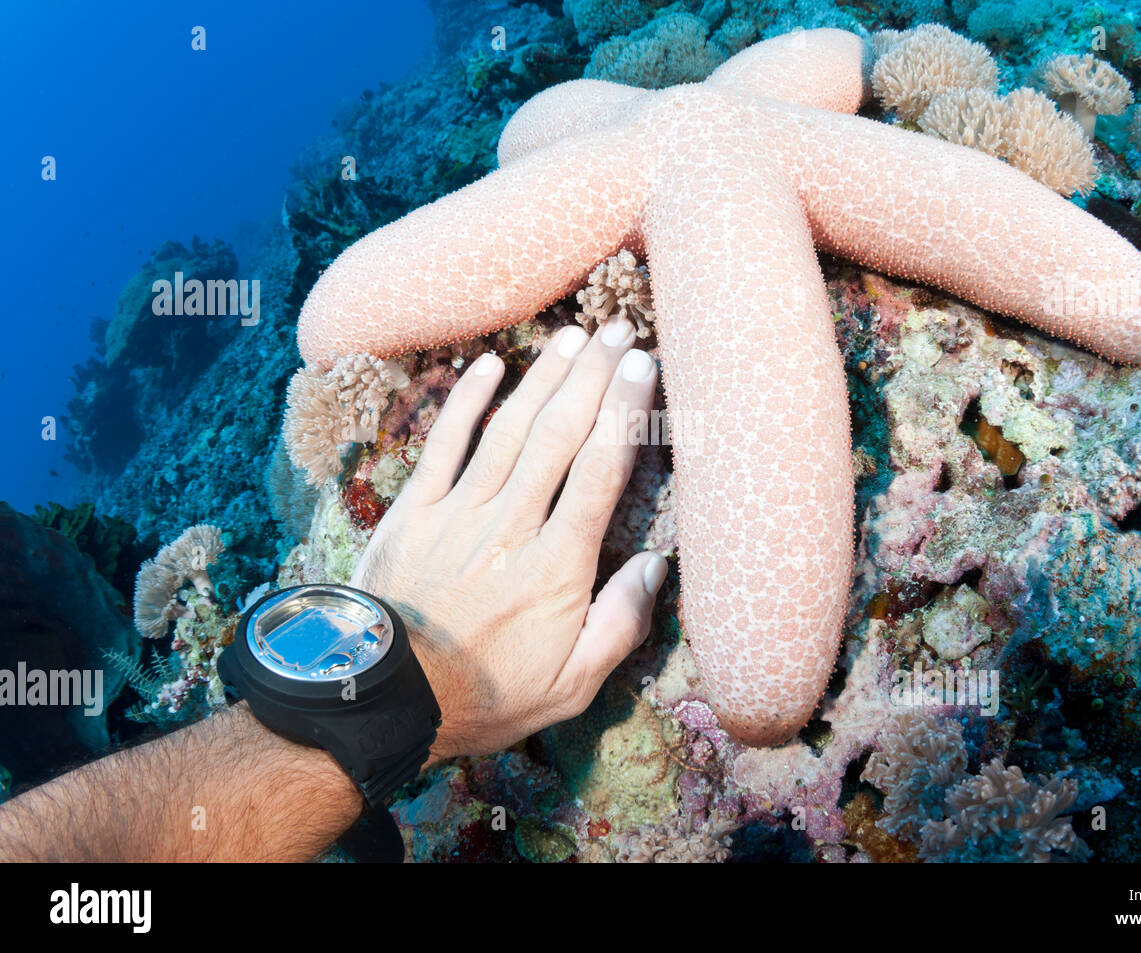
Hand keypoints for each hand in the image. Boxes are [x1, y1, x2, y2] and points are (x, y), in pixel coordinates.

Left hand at [350, 319, 666, 761]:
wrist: (385, 700)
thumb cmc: (488, 696)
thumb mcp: (571, 686)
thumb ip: (619, 625)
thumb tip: (655, 566)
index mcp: (556, 567)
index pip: (600, 473)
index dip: (625, 413)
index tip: (642, 367)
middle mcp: (511, 527)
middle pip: (559, 436)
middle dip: (593, 378)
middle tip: (617, 331)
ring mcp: (458, 514)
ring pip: (507, 430)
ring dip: (542, 378)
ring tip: (572, 337)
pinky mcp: (413, 512)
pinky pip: (443, 444)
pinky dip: (465, 402)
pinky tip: (489, 365)